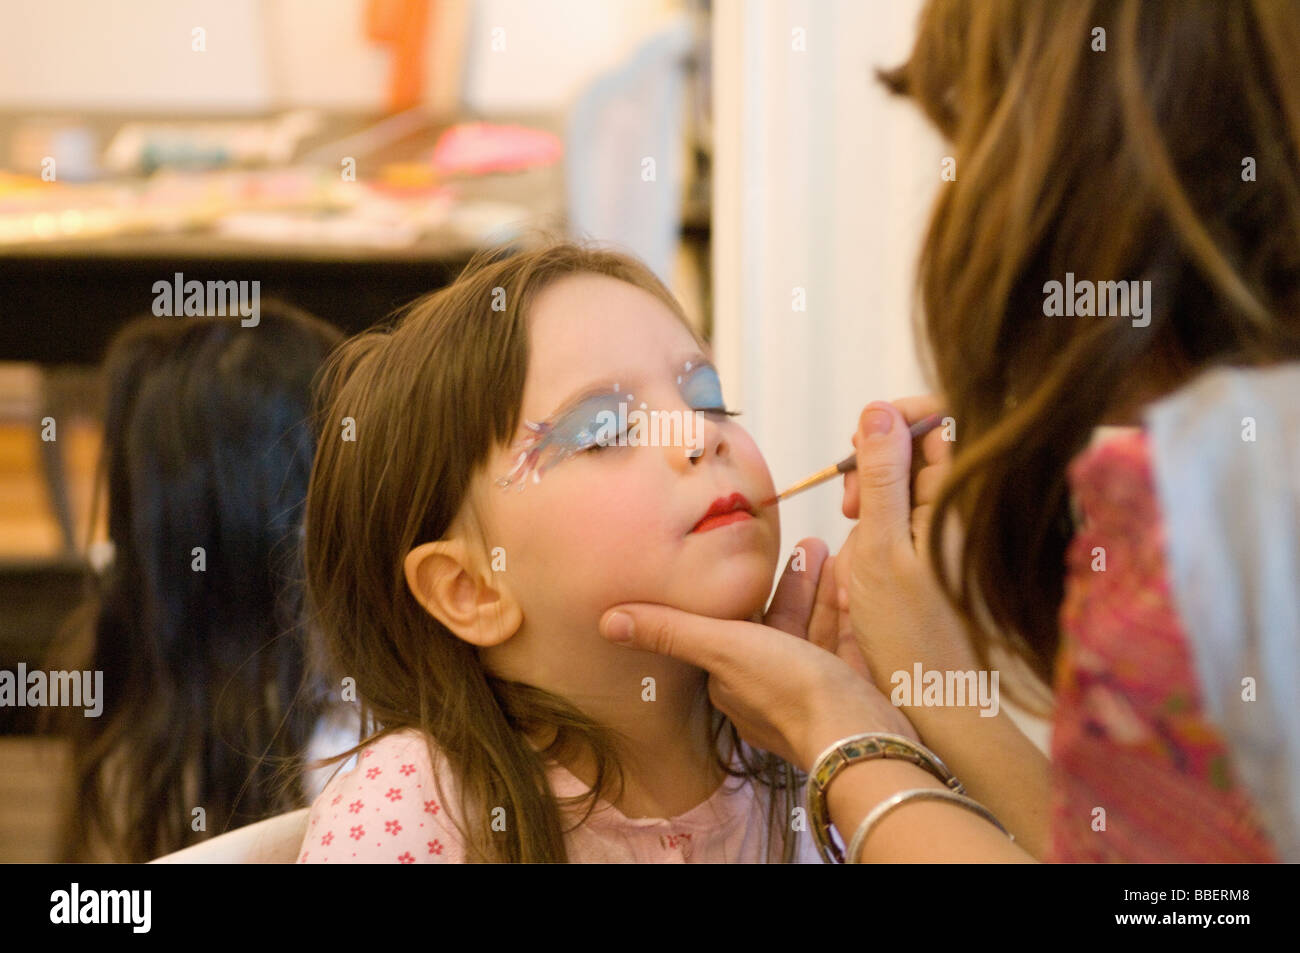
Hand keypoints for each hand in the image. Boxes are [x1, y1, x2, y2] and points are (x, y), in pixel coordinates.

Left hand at [598, 540, 916, 769]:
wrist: (860, 735)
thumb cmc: (788, 693)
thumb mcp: (722, 648)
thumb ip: (671, 629)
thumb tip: (607, 621)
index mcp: (732, 678)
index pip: (732, 625)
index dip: (744, 591)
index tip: (754, 556)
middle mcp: (769, 685)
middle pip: (778, 622)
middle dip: (792, 583)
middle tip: (808, 545)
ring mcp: (813, 688)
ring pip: (813, 627)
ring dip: (820, 589)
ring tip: (828, 551)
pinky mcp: (850, 688)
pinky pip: (843, 640)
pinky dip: (846, 611)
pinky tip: (853, 582)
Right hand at [835, 397, 979, 695]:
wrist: (938, 698)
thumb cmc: (909, 634)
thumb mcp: (879, 546)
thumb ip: (879, 474)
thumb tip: (878, 410)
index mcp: (965, 496)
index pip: (947, 415)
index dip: (898, 417)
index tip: (860, 444)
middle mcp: (973, 503)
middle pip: (926, 444)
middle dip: (878, 459)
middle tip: (849, 501)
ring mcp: (963, 525)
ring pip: (914, 479)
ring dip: (876, 495)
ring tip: (856, 530)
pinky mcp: (951, 546)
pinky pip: (916, 512)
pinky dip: (887, 522)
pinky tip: (871, 553)